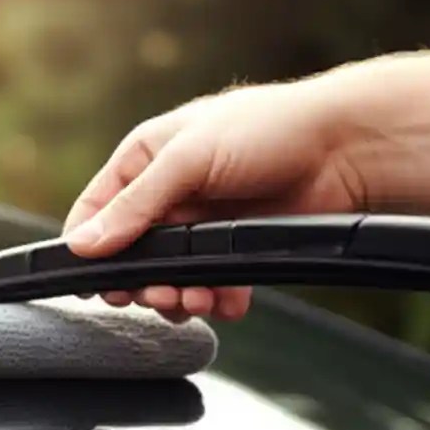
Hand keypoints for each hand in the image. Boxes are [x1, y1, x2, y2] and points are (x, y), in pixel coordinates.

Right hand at [63, 70, 381, 321]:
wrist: (345, 148)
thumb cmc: (267, 129)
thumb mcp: (189, 159)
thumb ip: (136, 204)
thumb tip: (84, 244)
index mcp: (146, 158)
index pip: (96, 210)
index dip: (90, 249)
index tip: (95, 284)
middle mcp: (170, 192)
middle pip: (132, 254)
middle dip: (142, 282)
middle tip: (158, 296)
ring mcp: (203, 223)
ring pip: (171, 277)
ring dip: (179, 297)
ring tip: (198, 299)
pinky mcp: (236, 249)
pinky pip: (212, 285)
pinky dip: (217, 299)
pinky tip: (229, 299)